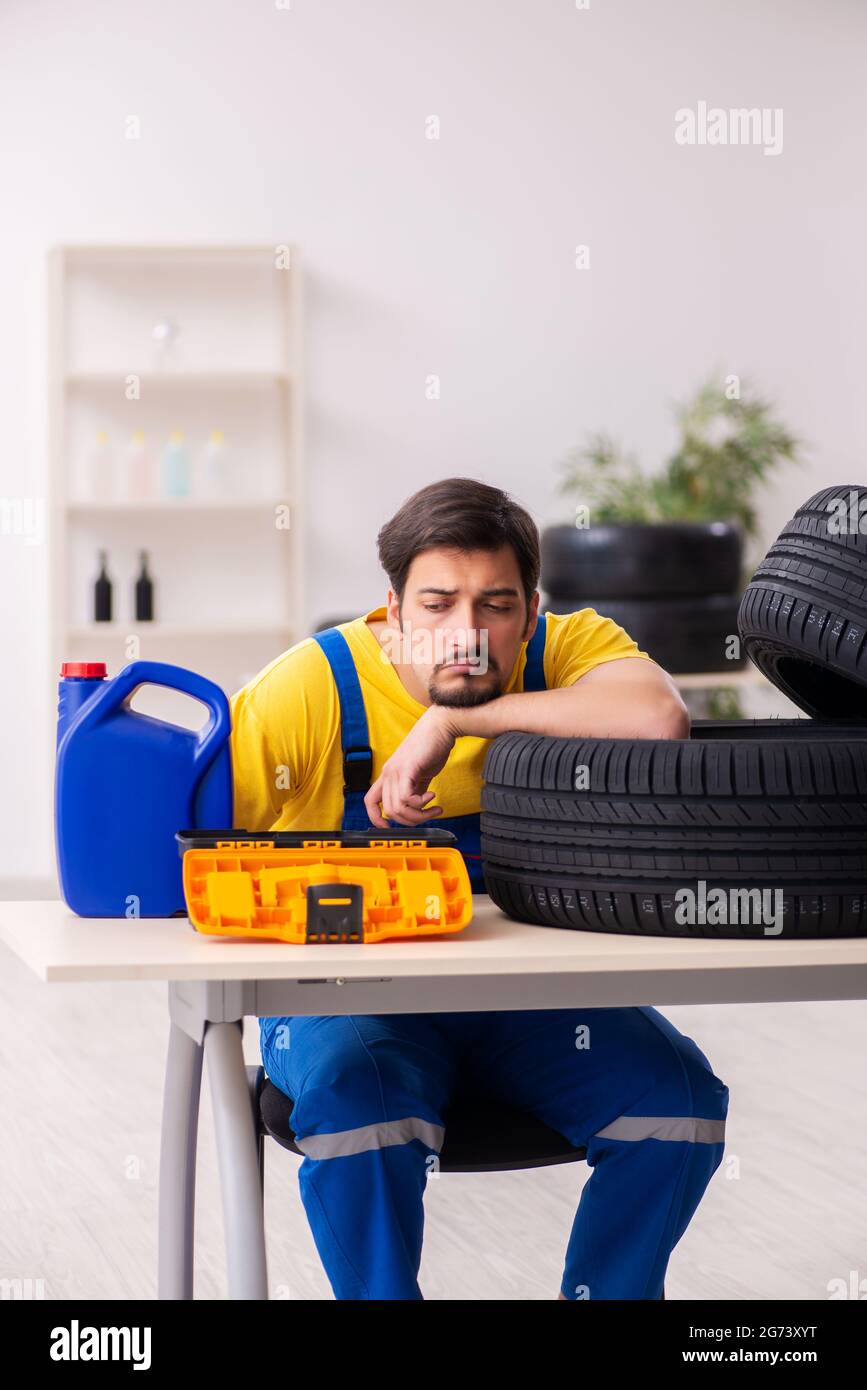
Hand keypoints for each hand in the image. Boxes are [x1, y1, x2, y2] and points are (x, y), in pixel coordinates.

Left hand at [364, 705, 457, 827]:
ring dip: (419, 814)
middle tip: (429, 815)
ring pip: (397, 808)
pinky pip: (405, 797)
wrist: (440, 727)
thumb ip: (415, 790)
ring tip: (434, 808)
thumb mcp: (420, 774)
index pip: (370, 801)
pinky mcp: (407, 768)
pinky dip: (420, 804)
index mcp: (388, 775)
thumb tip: (417, 807)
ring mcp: (395, 771)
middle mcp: (388, 774)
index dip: (376, 818)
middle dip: (411, 820)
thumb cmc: (431, 747)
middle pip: (389, 811)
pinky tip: (432, 797)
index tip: (390, 827)